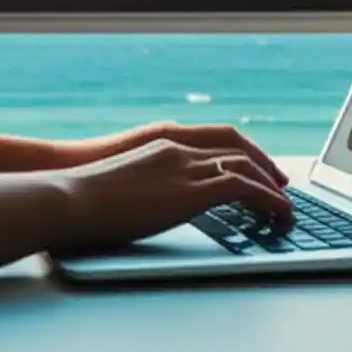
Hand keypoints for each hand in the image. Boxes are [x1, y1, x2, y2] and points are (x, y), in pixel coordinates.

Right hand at [56, 122, 289, 187]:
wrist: (65, 195)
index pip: (217, 138)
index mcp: (162, 143)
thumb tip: (142, 201)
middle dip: (265, 167)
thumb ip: (139, 183)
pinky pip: (243, 188)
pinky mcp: (191, 191)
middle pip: (238, 149)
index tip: (257, 167)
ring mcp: (186, 167)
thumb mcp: (117, 181)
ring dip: (271, 186)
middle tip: (281, 186)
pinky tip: (278, 213)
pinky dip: (267, 199)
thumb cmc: (78, 196)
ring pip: (246, 167)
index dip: (243, 151)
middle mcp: (179, 149)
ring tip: (286, 206)